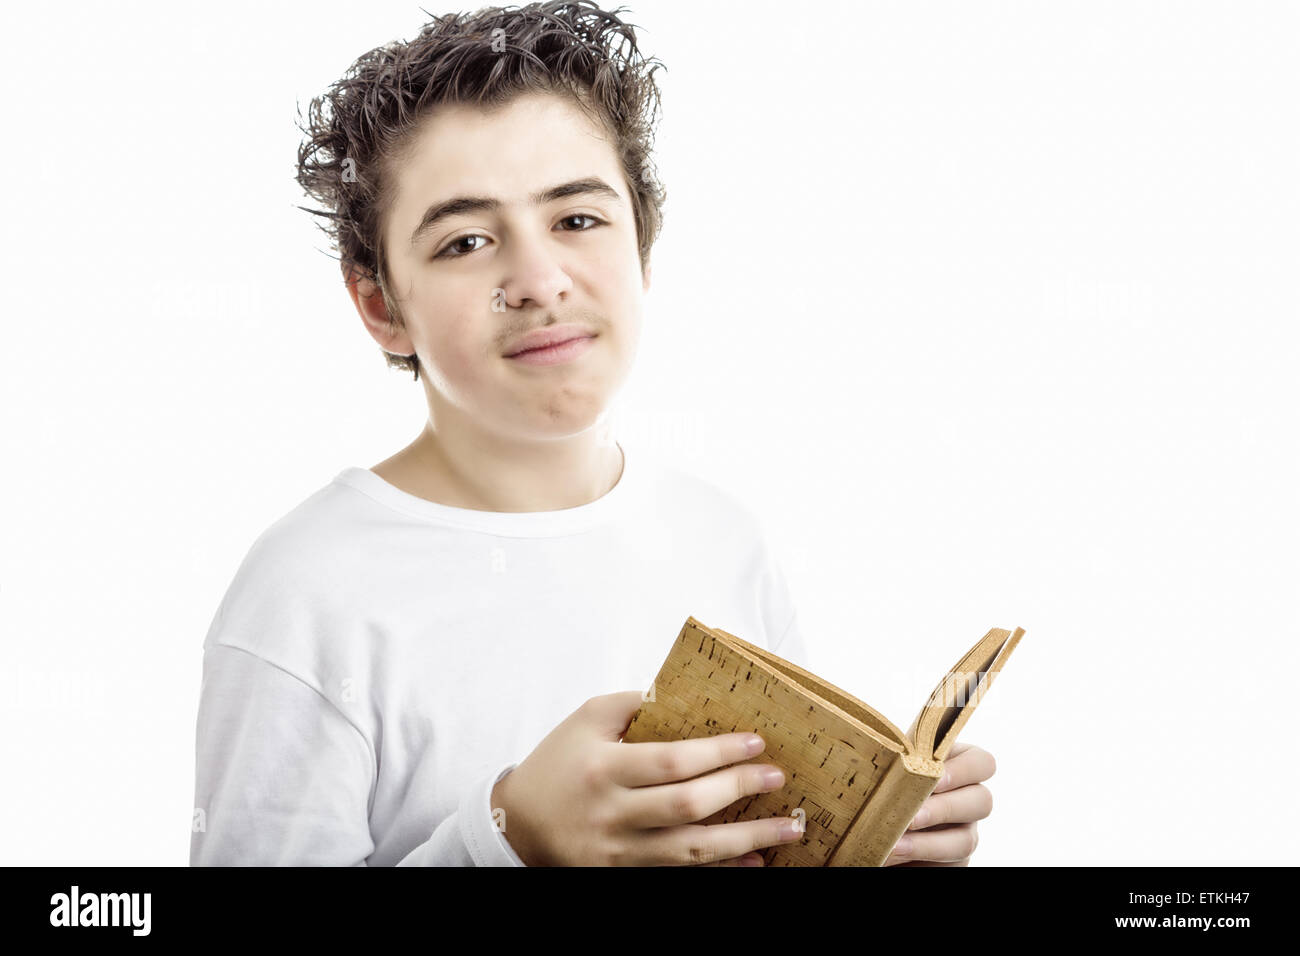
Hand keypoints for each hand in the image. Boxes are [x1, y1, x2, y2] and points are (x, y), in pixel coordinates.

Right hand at [490, 691, 804, 865]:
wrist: (515, 827)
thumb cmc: (558, 763)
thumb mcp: (587, 720)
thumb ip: (633, 703)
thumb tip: (686, 695)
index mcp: (604, 768)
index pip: (671, 760)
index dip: (718, 753)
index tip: (756, 743)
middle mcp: (612, 813)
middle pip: (687, 805)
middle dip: (739, 789)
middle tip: (776, 777)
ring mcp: (618, 852)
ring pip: (691, 850)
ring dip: (746, 840)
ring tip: (786, 830)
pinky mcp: (623, 875)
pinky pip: (680, 876)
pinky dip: (721, 871)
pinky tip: (754, 861)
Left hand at [884, 741, 994, 866]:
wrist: (864, 824)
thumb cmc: (878, 784)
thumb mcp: (888, 766)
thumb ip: (898, 758)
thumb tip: (894, 756)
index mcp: (955, 767)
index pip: (981, 762)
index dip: (964, 769)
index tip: (935, 777)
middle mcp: (966, 799)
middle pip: (982, 801)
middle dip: (945, 809)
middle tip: (912, 817)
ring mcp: (963, 831)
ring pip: (967, 840)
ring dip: (930, 844)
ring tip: (896, 844)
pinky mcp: (953, 861)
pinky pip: (952, 865)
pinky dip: (922, 859)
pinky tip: (894, 853)